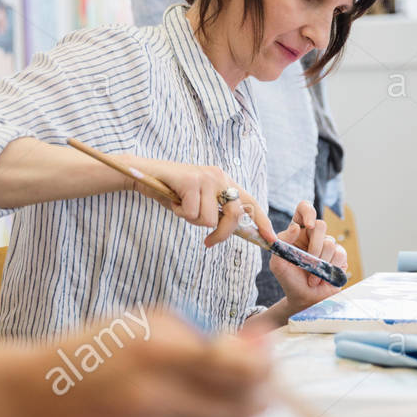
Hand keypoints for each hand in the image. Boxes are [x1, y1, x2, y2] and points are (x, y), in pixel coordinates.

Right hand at [21, 308, 270, 416]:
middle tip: (263, 383)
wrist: (28, 398)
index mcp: (151, 350)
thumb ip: (197, 334)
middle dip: (260, 393)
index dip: (263, 365)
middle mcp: (150, 394)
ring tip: (236, 402)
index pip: (235, 367)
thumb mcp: (139, 325)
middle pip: (238, 404)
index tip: (266, 357)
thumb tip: (257, 347)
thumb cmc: (91, 353)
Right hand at [117, 155, 274, 247]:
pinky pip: (193, 213)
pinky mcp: (192, 181)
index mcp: (224, 181)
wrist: (145, 174)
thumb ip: (215, 213)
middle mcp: (219, 177)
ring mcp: (206, 177)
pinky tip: (174, 201)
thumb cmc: (172, 192)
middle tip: (207, 242)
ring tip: (181, 206)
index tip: (271, 239)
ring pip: (209, 219)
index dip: (262, 222)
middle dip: (221, 234)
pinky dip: (180, 213)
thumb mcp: (198, 203)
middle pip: (235, 215)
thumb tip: (228, 231)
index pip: (251, 203)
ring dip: (191, 220)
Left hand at [269, 201, 346, 312]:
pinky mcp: (340, 256)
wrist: (304, 298)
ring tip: (312, 276)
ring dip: (319, 263)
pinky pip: (340, 254)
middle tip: (307, 263)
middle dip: (314, 247)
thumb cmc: (289, 279)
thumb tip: (296, 227)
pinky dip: (329, 269)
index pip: (304, 209)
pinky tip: (322, 277)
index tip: (307, 225)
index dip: (307, 211)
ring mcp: (328, 245)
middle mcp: (314, 235)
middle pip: (321, 225)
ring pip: (330, 243)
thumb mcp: (277, 263)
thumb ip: (281, 243)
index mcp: (298, 231)